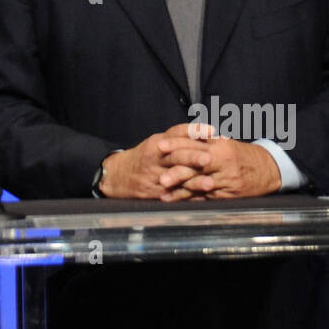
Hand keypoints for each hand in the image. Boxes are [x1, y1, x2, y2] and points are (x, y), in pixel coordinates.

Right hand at [100, 123, 216, 201]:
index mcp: (157, 143)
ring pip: (176, 177)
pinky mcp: (155, 192)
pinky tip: (202, 198)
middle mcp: (156, 158)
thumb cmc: (143, 159)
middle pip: (176, 155)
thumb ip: (178, 140)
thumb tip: (205, 136)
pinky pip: (174, 195)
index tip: (211, 131)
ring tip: (210, 183)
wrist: (118, 176)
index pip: (177, 133)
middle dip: (193, 157)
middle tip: (209, 158)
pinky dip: (188, 197)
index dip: (194, 131)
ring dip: (194, 181)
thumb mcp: (156, 144)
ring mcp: (155, 176)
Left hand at [158, 135, 281, 198]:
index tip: (159, 145)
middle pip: (196, 167)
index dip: (176, 145)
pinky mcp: (228, 195)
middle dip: (176, 173)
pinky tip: (179, 203)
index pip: (194, 144)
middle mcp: (223, 163)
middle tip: (159, 177)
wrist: (269, 169)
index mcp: (220, 147)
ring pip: (199, 185)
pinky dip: (191, 200)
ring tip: (163, 194)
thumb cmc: (243, 155)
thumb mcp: (225, 143)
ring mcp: (226, 181)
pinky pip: (207, 198)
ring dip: (180, 191)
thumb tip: (182, 135)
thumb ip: (205, 140)